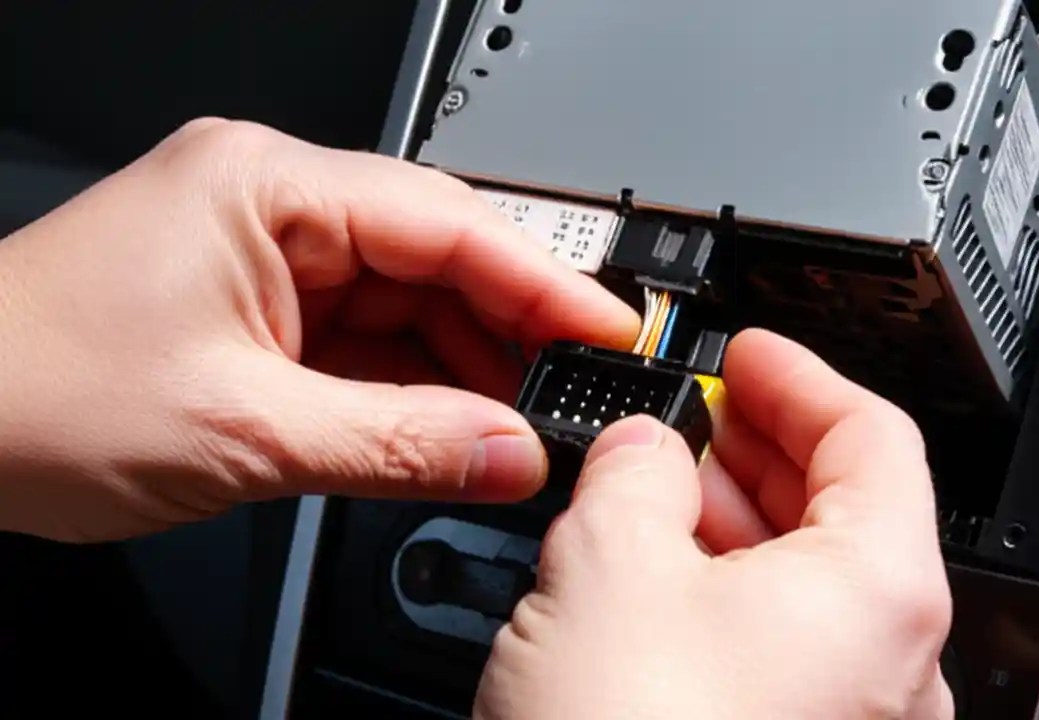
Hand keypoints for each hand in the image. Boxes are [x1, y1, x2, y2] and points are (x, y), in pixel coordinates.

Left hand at [0, 118, 636, 542]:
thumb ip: (400, 445)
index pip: (445, 222)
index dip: (543, 284)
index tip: (608, 334)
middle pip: (435, 257)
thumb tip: (510, 454)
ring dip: (462, 370)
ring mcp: (264, 258)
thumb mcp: (246, 429)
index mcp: (265, 185)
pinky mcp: (256, 310)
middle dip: (508, 331)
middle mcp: (270, 205)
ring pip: (405, 305)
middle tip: (577, 396)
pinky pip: (362, 343)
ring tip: (520, 429)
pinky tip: (453, 430)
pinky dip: (410, 390)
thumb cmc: (24, 393)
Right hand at [475, 329, 952, 719]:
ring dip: (738, 524)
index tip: (752, 354)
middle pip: (848, 512)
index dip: (801, 376)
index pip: (873, 436)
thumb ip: (634, 470)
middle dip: (764, 449)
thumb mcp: (609, 562)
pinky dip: (730, 599)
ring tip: (663, 491)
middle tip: (700, 413)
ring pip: (810, 588)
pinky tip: (660, 587)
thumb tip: (642, 447)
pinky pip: (784, 654)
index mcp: (880, 593)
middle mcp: (891, 670)